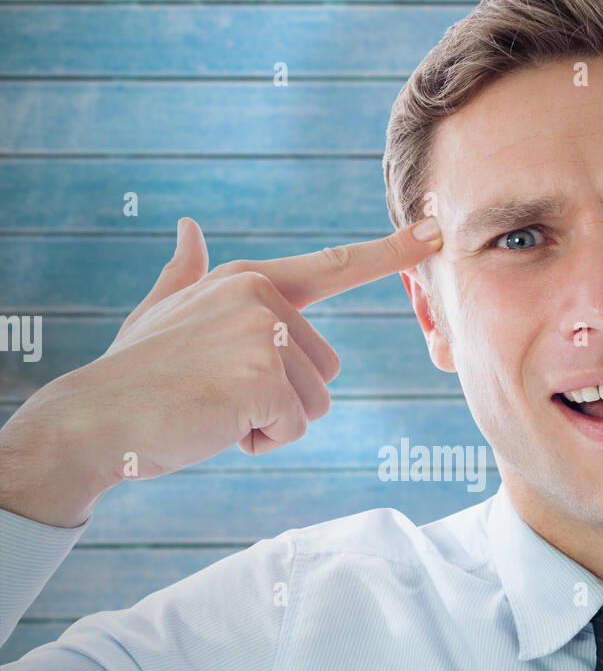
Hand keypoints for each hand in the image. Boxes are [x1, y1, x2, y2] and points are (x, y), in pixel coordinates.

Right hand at [0, 214, 442, 523]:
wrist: (97, 417)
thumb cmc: (135, 371)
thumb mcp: (161, 310)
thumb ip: (185, 272)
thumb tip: (188, 228)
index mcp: (250, 278)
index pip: (334, 264)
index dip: (391, 251)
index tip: (436, 230)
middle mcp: (262, 294)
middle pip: (325, 370)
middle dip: (283, 399)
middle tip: (222, 396)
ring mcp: (263, 332)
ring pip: (314, 404)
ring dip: (271, 423)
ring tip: (215, 409)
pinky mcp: (262, 375)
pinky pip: (293, 428)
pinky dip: (259, 441)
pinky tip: (216, 426)